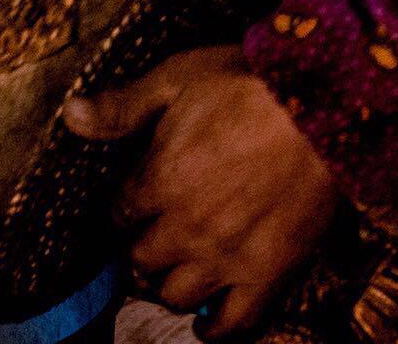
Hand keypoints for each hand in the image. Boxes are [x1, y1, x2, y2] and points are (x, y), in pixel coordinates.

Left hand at [63, 45, 337, 338]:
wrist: (326, 106)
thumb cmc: (249, 84)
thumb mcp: (177, 79)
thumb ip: (123, 106)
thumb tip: (71, 116)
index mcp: (160, 179)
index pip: (120, 212)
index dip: (122, 208)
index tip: (130, 204)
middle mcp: (186, 227)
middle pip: (142, 258)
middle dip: (140, 247)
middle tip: (148, 237)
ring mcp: (227, 256)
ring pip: (176, 295)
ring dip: (168, 285)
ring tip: (173, 271)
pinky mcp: (269, 273)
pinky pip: (234, 324)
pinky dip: (215, 331)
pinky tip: (206, 325)